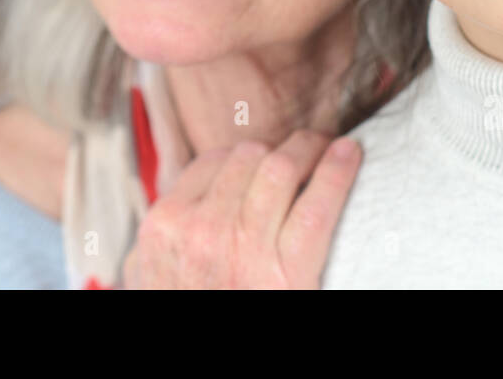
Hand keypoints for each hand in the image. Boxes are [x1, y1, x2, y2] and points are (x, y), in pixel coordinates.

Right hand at [121, 130, 361, 288]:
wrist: (204, 369)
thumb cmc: (184, 310)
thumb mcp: (151, 286)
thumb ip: (151, 255)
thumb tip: (161, 230)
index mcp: (165, 227)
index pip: (213, 163)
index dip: (247, 156)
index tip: (267, 157)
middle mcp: (201, 228)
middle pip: (250, 157)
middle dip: (281, 148)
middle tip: (308, 146)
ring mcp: (245, 247)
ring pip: (281, 167)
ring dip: (310, 149)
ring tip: (331, 146)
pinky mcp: (290, 272)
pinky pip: (318, 204)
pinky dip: (338, 172)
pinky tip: (351, 155)